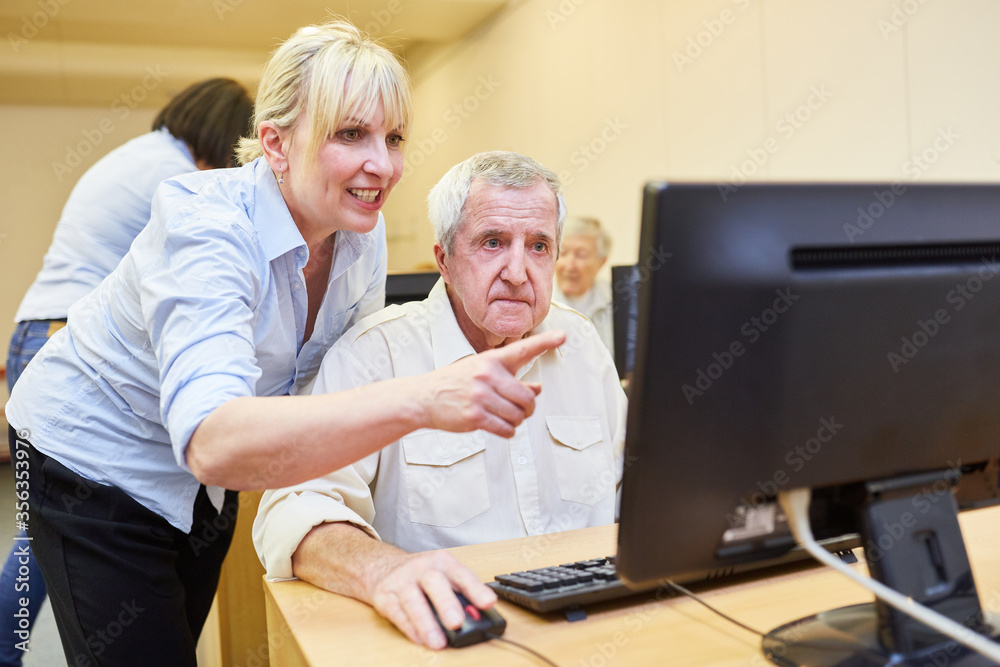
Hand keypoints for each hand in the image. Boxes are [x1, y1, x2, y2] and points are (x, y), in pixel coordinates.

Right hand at [367, 549, 496, 649]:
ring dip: (426, 623)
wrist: (382, 565)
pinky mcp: (384, 597)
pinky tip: (420, 639)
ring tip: (438, 641)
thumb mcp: (442, 575)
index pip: (461, 573)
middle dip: (446, 603)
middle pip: (434, 582)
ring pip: (412, 601)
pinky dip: (410, 629)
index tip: (488, 602)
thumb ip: (461, 594)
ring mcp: (401, 581)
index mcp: (441, 562)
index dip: (475, 588)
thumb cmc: (420, 574)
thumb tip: (478, 617)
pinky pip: (397, 614)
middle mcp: (421, 568)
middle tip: (457, 622)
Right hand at [418, 329, 565, 437]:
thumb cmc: (458, 383)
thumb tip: (538, 390)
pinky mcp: (475, 416)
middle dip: (528, 409)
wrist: (425, 397)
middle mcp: (487, 375)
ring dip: (516, 421)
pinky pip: (506, 429)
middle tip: (521, 410)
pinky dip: (507, 431)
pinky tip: (499, 426)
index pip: (523, 349)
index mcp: (491, 360)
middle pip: (527, 398)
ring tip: (505, 417)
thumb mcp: (483, 373)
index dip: (545, 342)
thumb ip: (512, 379)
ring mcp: (480, 396)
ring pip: (517, 415)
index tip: (563, 336)